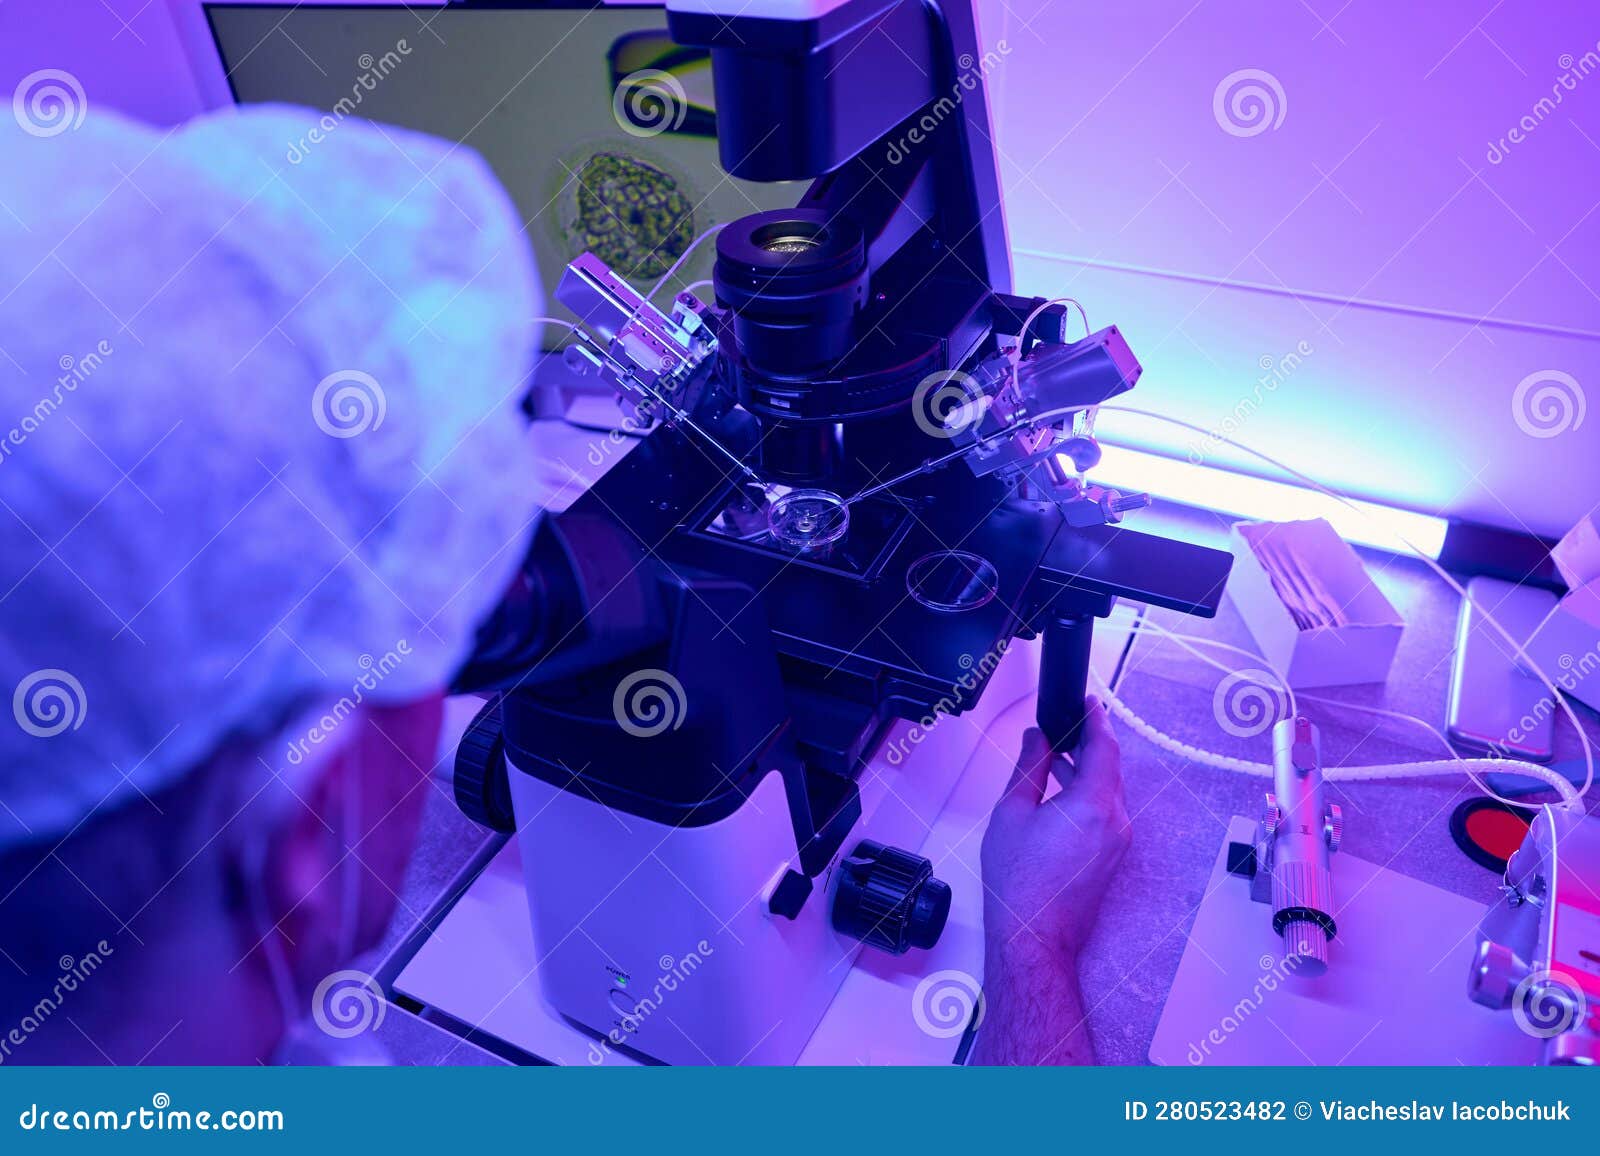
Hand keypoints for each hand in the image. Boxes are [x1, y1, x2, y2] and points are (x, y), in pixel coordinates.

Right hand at [980, 697, 1130, 963]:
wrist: (1034, 936)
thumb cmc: (1020, 885)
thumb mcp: (1012, 812)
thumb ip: (1029, 768)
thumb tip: (1037, 739)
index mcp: (1093, 805)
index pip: (1104, 746)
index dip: (1096, 718)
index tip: (1088, 701)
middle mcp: (1115, 821)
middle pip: (1110, 767)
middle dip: (1089, 742)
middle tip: (1065, 725)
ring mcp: (1118, 841)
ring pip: (1109, 790)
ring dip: (1087, 770)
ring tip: (1057, 757)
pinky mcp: (1113, 856)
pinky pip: (1107, 812)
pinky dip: (1088, 794)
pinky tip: (1062, 793)